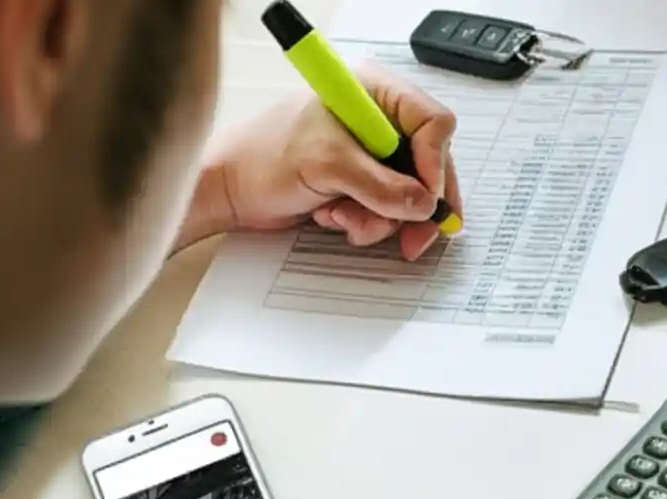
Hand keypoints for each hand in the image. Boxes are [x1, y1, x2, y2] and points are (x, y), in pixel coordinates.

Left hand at [180, 63, 461, 261]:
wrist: (231, 189)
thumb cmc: (263, 157)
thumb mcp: (328, 165)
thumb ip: (381, 186)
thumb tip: (422, 204)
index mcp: (375, 93)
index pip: (433, 124)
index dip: (435, 164)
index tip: (425, 197)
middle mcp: (379, 120)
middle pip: (429, 165)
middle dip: (415, 205)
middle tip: (414, 237)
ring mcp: (371, 154)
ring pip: (409, 196)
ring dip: (379, 218)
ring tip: (340, 215)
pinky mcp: (362, 182)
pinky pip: (387, 210)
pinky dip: (364, 222)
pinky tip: (332, 215)